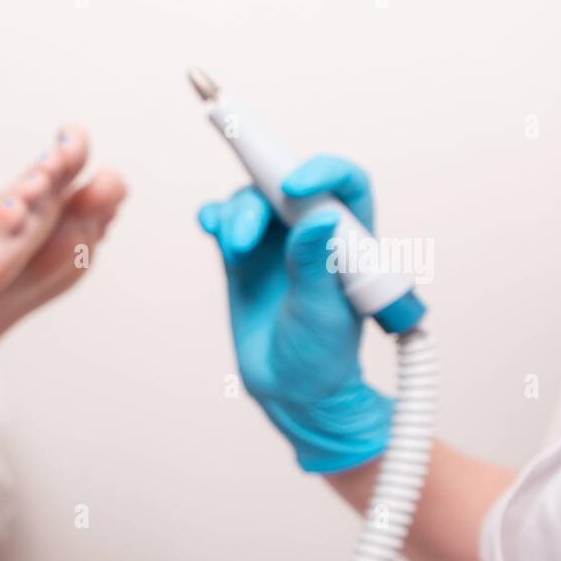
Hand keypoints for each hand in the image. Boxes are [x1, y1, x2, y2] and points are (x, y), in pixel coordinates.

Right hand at [197, 155, 392, 472]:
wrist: (289, 388)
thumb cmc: (321, 354)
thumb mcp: (323, 311)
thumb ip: (317, 263)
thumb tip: (320, 217)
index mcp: (349, 239)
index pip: (345, 185)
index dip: (323, 172)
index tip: (295, 186)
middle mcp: (313, 233)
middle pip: (285, 186)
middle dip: (261, 199)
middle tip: (245, 236)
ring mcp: (276, 243)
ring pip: (252, 202)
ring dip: (236, 218)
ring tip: (235, 252)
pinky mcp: (244, 258)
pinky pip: (226, 223)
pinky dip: (215, 218)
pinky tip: (210, 227)